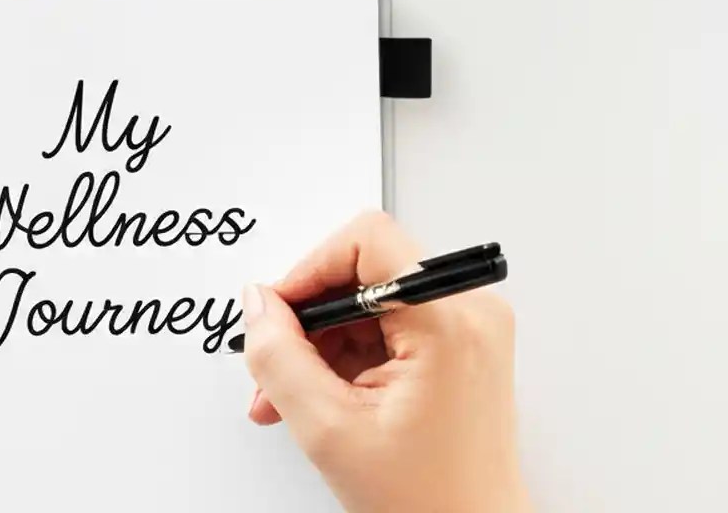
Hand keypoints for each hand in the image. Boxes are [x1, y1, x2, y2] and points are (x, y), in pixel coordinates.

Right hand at [242, 212, 529, 512]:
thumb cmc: (428, 501)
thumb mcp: (328, 428)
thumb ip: (279, 356)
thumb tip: (258, 304)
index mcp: (449, 322)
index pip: (367, 240)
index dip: (309, 268)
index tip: (278, 310)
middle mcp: (469, 312)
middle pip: (363, 271)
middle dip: (308, 319)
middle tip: (275, 363)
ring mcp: (468, 330)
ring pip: (368, 301)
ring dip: (320, 344)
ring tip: (292, 396)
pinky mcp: (459, 348)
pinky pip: (386, 327)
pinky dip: (346, 357)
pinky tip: (321, 396)